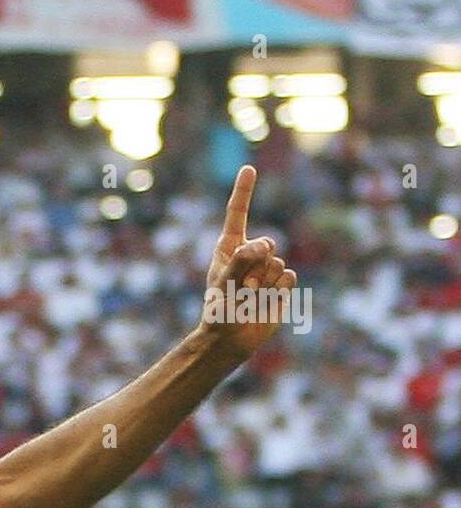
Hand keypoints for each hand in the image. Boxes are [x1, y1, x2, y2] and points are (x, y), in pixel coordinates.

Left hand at [200, 165, 298, 359]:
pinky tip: (265, 302)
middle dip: (256, 265)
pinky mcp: (282, 284)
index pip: (238, 214)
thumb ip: (241, 260)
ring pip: (277, 263)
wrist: (230, 339)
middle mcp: (250, 254)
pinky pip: (289, 277)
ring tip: (249, 299)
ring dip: (263, 284)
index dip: (244, 191)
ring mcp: (267, 269)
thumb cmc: (219, 311)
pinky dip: (277, 291)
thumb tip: (266, 245)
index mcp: (229, 248)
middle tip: (240, 288)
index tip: (249, 168)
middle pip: (266, 243)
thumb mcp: (223, 284)